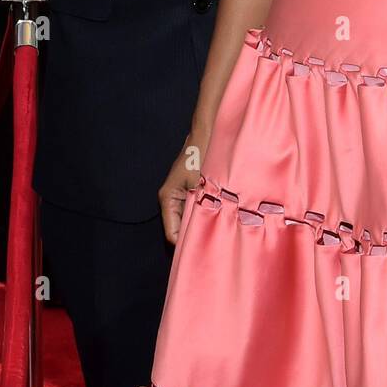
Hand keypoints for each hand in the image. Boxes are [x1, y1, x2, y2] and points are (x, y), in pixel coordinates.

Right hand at [158, 127, 209, 244]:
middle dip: (194, 236)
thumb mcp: (202, 186)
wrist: (208, 133)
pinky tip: (219, 218)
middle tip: (212, 247)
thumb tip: (205, 233)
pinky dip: (205, 214)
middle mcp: (171, 199)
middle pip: (179, 228)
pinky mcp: (191, 190)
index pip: (172, 233)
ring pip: (188, 219)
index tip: (202, 254)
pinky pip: (195, 209)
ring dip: (200, 224)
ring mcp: (180, 194)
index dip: (185, 245)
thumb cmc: (202, 156)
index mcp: (168, 199)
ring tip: (217, 234)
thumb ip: (200, 210)